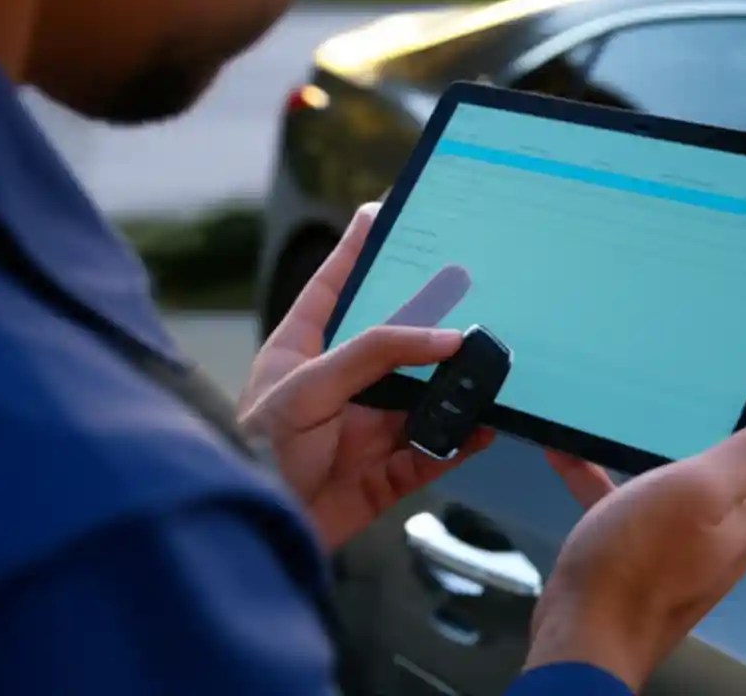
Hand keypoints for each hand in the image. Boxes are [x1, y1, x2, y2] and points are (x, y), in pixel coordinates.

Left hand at [238, 204, 493, 549]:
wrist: (255, 532)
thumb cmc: (257, 450)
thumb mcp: (310, 386)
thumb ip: (376, 355)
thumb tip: (443, 339)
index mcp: (301, 353)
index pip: (330, 289)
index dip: (354, 252)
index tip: (380, 214)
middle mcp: (335, 387)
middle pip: (391, 347)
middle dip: (429, 325)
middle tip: (471, 293)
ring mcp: (360, 431)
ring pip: (419, 402)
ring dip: (452, 389)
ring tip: (490, 367)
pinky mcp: (380, 475)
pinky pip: (430, 453)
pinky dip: (459, 442)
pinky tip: (483, 427)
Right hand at [524, 402, 745, 691]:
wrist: (582, 634)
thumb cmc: (633, 566)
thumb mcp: (694, 493)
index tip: (736, 376)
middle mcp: (724, 531)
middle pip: (724, 462)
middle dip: (700, 423)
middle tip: (675, 389)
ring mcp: (682, 544)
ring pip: (671, 480)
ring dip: (643, 449)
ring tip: (617, 419)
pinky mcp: (642, 554)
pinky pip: (627, 502)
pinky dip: (604, 478)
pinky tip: (570, 457)